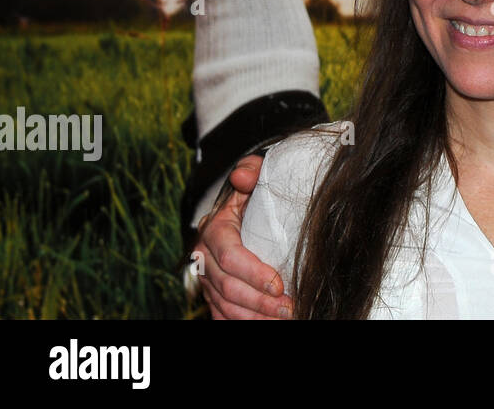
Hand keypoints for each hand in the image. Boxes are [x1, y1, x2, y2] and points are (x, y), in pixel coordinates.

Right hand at [193, 155, 293, 318]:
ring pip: (224, 305)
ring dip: (254, 316)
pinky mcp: (213, 293)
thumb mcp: (253, 177)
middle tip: (289, 307)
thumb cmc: (251, 194)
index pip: (230, 257)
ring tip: (283, 317)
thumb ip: (252, 171)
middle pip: (227, 287)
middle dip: (259, 302)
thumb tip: (244, 176)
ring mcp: (207, 278)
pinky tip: (267, 323)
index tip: (280, 284)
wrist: (238, 208)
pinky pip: (221, 315)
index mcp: (214, 230)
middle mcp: (205, 257)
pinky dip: (243, 322)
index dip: (254, 274)